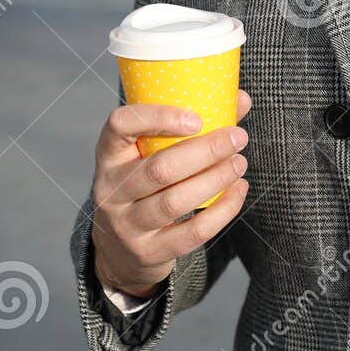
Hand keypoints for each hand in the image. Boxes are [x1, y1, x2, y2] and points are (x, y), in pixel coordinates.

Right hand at [89, 92, 252, 298]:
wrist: (120, 249)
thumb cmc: (144, 185)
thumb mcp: (149, 154)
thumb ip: (190, 124)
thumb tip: (240, 99)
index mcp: (109, 155)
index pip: (120, 125)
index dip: (158, 117)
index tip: (197, 119)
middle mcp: (111, 190)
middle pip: (160, 169)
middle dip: (206, 151)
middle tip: (238, 137)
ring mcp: (127, 225)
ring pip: (176, 201)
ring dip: (216, 179)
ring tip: (240, 163)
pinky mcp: (148, 251)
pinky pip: (191, 232)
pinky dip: (222, 210)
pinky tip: (238, 190)